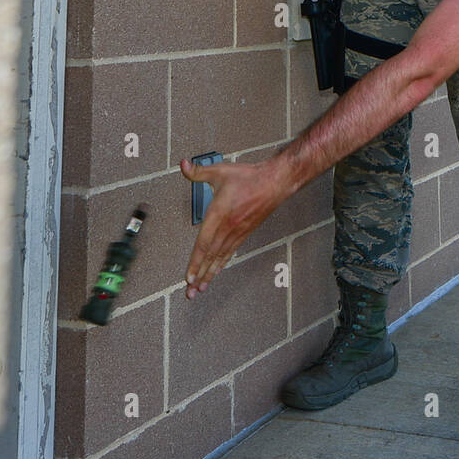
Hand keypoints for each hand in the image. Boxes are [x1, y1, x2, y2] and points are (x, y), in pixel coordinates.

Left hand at [180, 154, 288, 297]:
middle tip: (190, 292)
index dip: (195, 262)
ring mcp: (237, 233)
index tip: (188, 277)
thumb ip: (198, 171)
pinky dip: (221, 264)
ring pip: (220, 258)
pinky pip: (230, 252)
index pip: (203, 243)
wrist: (275, 183)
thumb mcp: (220, 171)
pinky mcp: (244, 233)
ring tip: (200, 289)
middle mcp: (228, 228)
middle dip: (200, 276)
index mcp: (219, 214)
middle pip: (210, 256)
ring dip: (209, 274)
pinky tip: (216, 271)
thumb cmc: (249, 178)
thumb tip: (183, 165)